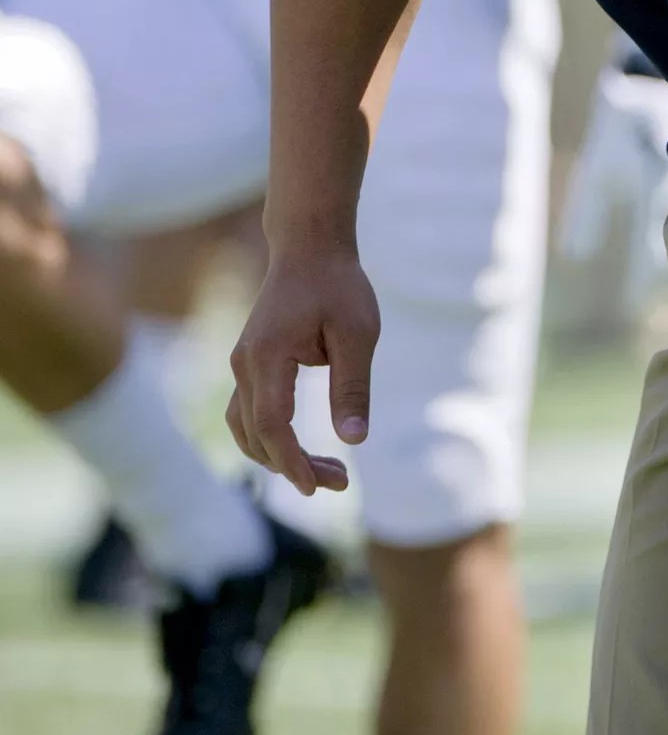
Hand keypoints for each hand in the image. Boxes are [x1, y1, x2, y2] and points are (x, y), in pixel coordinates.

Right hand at [226, 242, 379, 494]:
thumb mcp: (358, 334)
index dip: (291, 461)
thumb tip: (353, 440)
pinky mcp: (250, 363)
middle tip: (341, 483)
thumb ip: (352, 386)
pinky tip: (302, 450)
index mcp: (268, 356)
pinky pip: (249, 413)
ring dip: (279, 456)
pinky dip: (270, 438)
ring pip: (246, 428)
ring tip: (328, 473)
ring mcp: (242, 364)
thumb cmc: (338, 286)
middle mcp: (245, 364)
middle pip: (256, 434)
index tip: (317, 488)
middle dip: (293, 466)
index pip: (271, 424)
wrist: (309, 247)